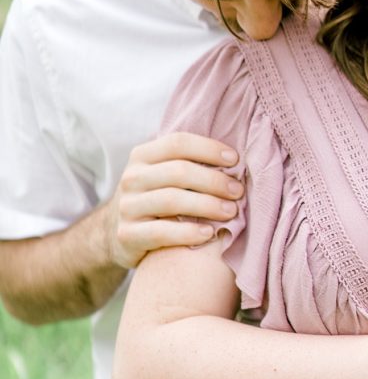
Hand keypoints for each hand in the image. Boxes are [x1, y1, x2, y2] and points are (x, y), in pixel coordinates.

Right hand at [105, 132, 243, 267]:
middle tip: (238, 191)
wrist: (118, 235)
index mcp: (142, 156)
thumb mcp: (163, 176)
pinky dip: (188, 232)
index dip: (209, 149)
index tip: (235, 160)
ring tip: (230, 212)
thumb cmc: (156, 200)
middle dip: (214, 181)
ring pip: (171, 200)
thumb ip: (188, 164)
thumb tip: (235, 159)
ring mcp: (127, 207)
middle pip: (179, 172)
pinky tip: (208, 233)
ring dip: (207, 205)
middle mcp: (131, 178)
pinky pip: (161, 232)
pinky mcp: (127, 235)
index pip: (178, 143)